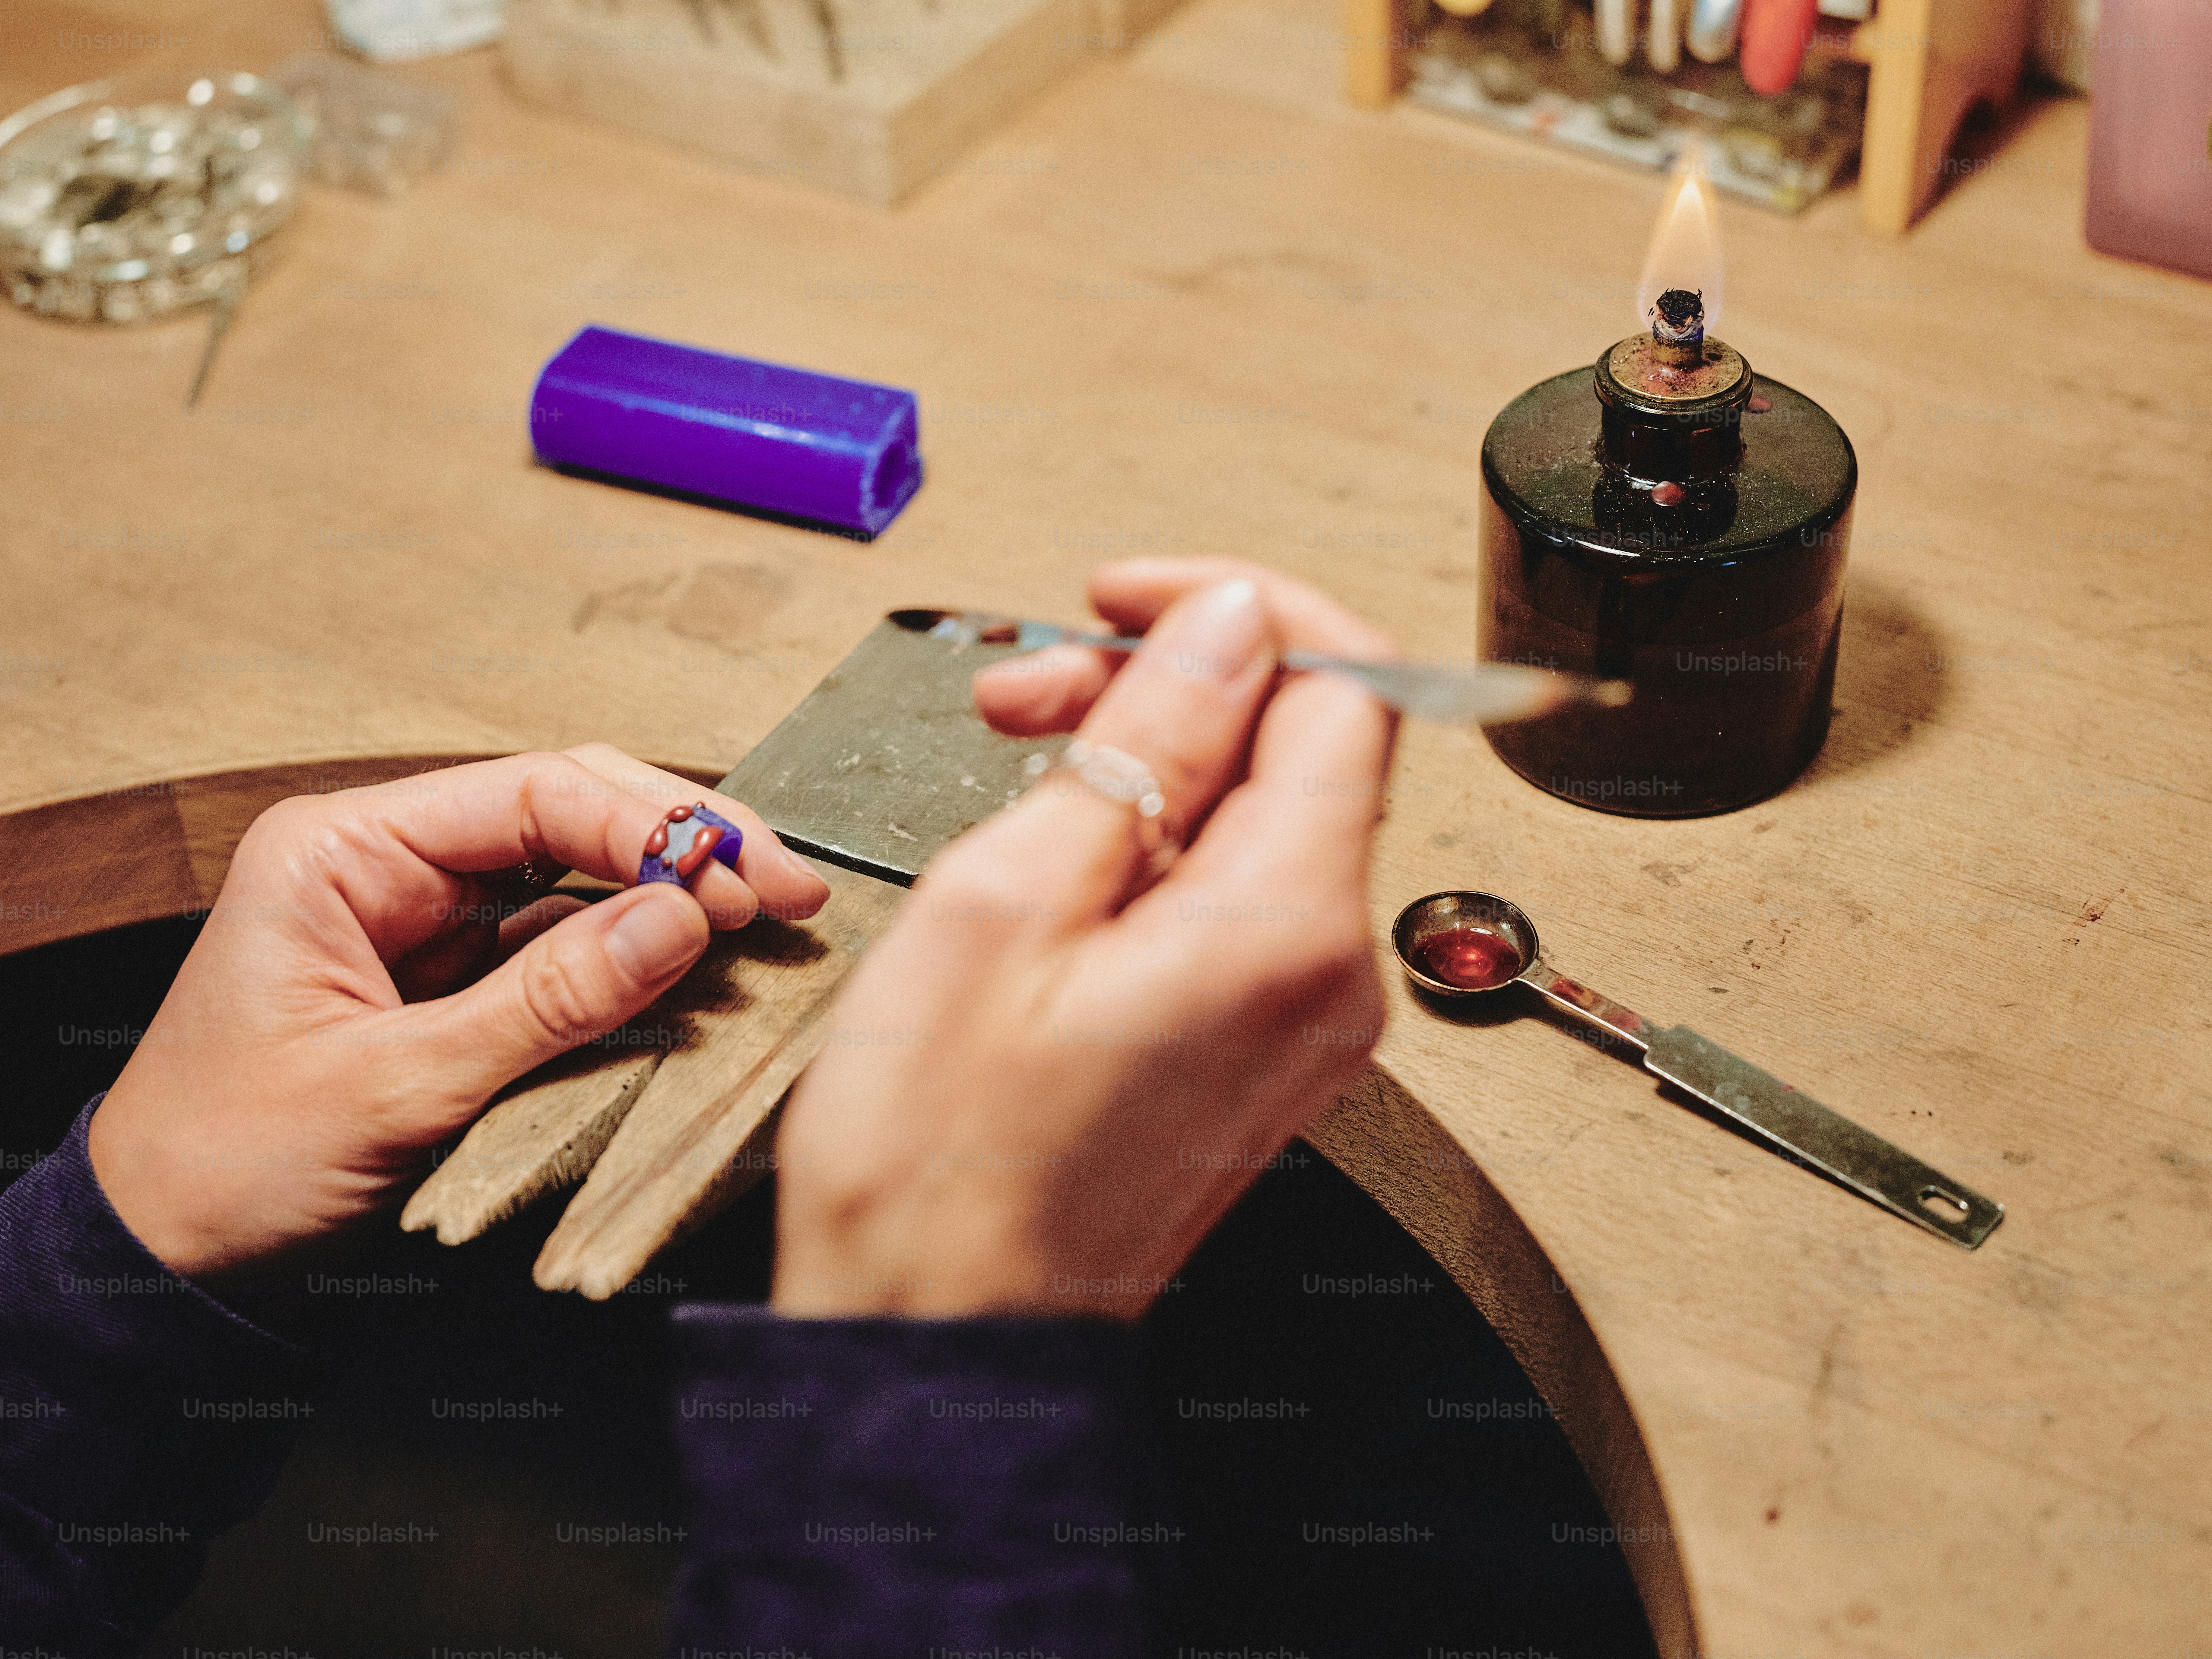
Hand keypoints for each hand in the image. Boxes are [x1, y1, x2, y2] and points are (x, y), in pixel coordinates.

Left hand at [89, 745, 828, 1280]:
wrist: (165, 1261)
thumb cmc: (230, 1166)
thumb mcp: (392, 1086)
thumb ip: (545, 1001)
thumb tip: (680, 918)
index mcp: (343, 851)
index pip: (533, 795)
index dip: (654, 828)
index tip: (746, 878)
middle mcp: (390, 865)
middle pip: (570, 815)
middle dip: (684, 847)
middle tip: (788, 890)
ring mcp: (429, 923)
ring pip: (581, 879)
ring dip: (674, 900)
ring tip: (767, 927)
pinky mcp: (459, 983)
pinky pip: (568, 950)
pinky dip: (640, 958)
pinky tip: (704, 971)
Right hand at [772, 560, 1398, 1319]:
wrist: (937, 1341)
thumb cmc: (936, 1163)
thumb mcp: (1008, 900)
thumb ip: (1144, 746)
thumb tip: (1228, 630)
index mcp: (1283, 932)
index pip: (1347, 693)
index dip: (1240, 614)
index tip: (1124, 602)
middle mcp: (1327, 980)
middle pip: (1305, 750)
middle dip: (1171, 687)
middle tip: (1028, 693)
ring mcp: (1301, 1020)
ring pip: (1263, 818)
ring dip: (1150, 763)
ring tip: (1019, 767)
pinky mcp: (1258, 1045)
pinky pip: (1239, 896)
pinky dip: (1156, 843)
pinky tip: (1056, 855)